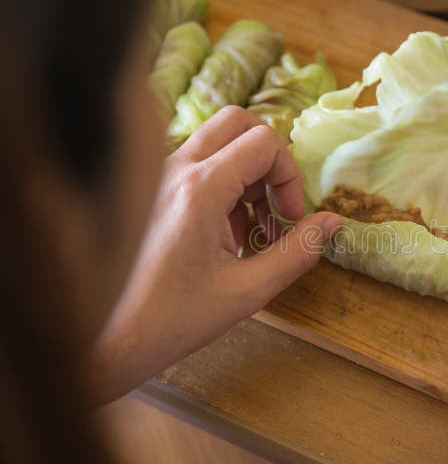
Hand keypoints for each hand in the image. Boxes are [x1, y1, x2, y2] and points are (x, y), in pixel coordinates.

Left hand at [89, 106, 338, 402]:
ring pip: (215, 144)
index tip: (291, 217)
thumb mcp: (246, 292)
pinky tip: (221, 237)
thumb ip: (297, 254)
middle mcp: (173, 168)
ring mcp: (155, 176)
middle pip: (237, 122)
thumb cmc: (169, 320)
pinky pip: (194, 166)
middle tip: (275, 206)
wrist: (100, 341)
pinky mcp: (147, 190)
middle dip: (269, 160)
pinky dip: (220, 186)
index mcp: (199, 188)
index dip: (290, 175)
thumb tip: (331, 223)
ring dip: (245, 175)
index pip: (264, 142)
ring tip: (249, 231)